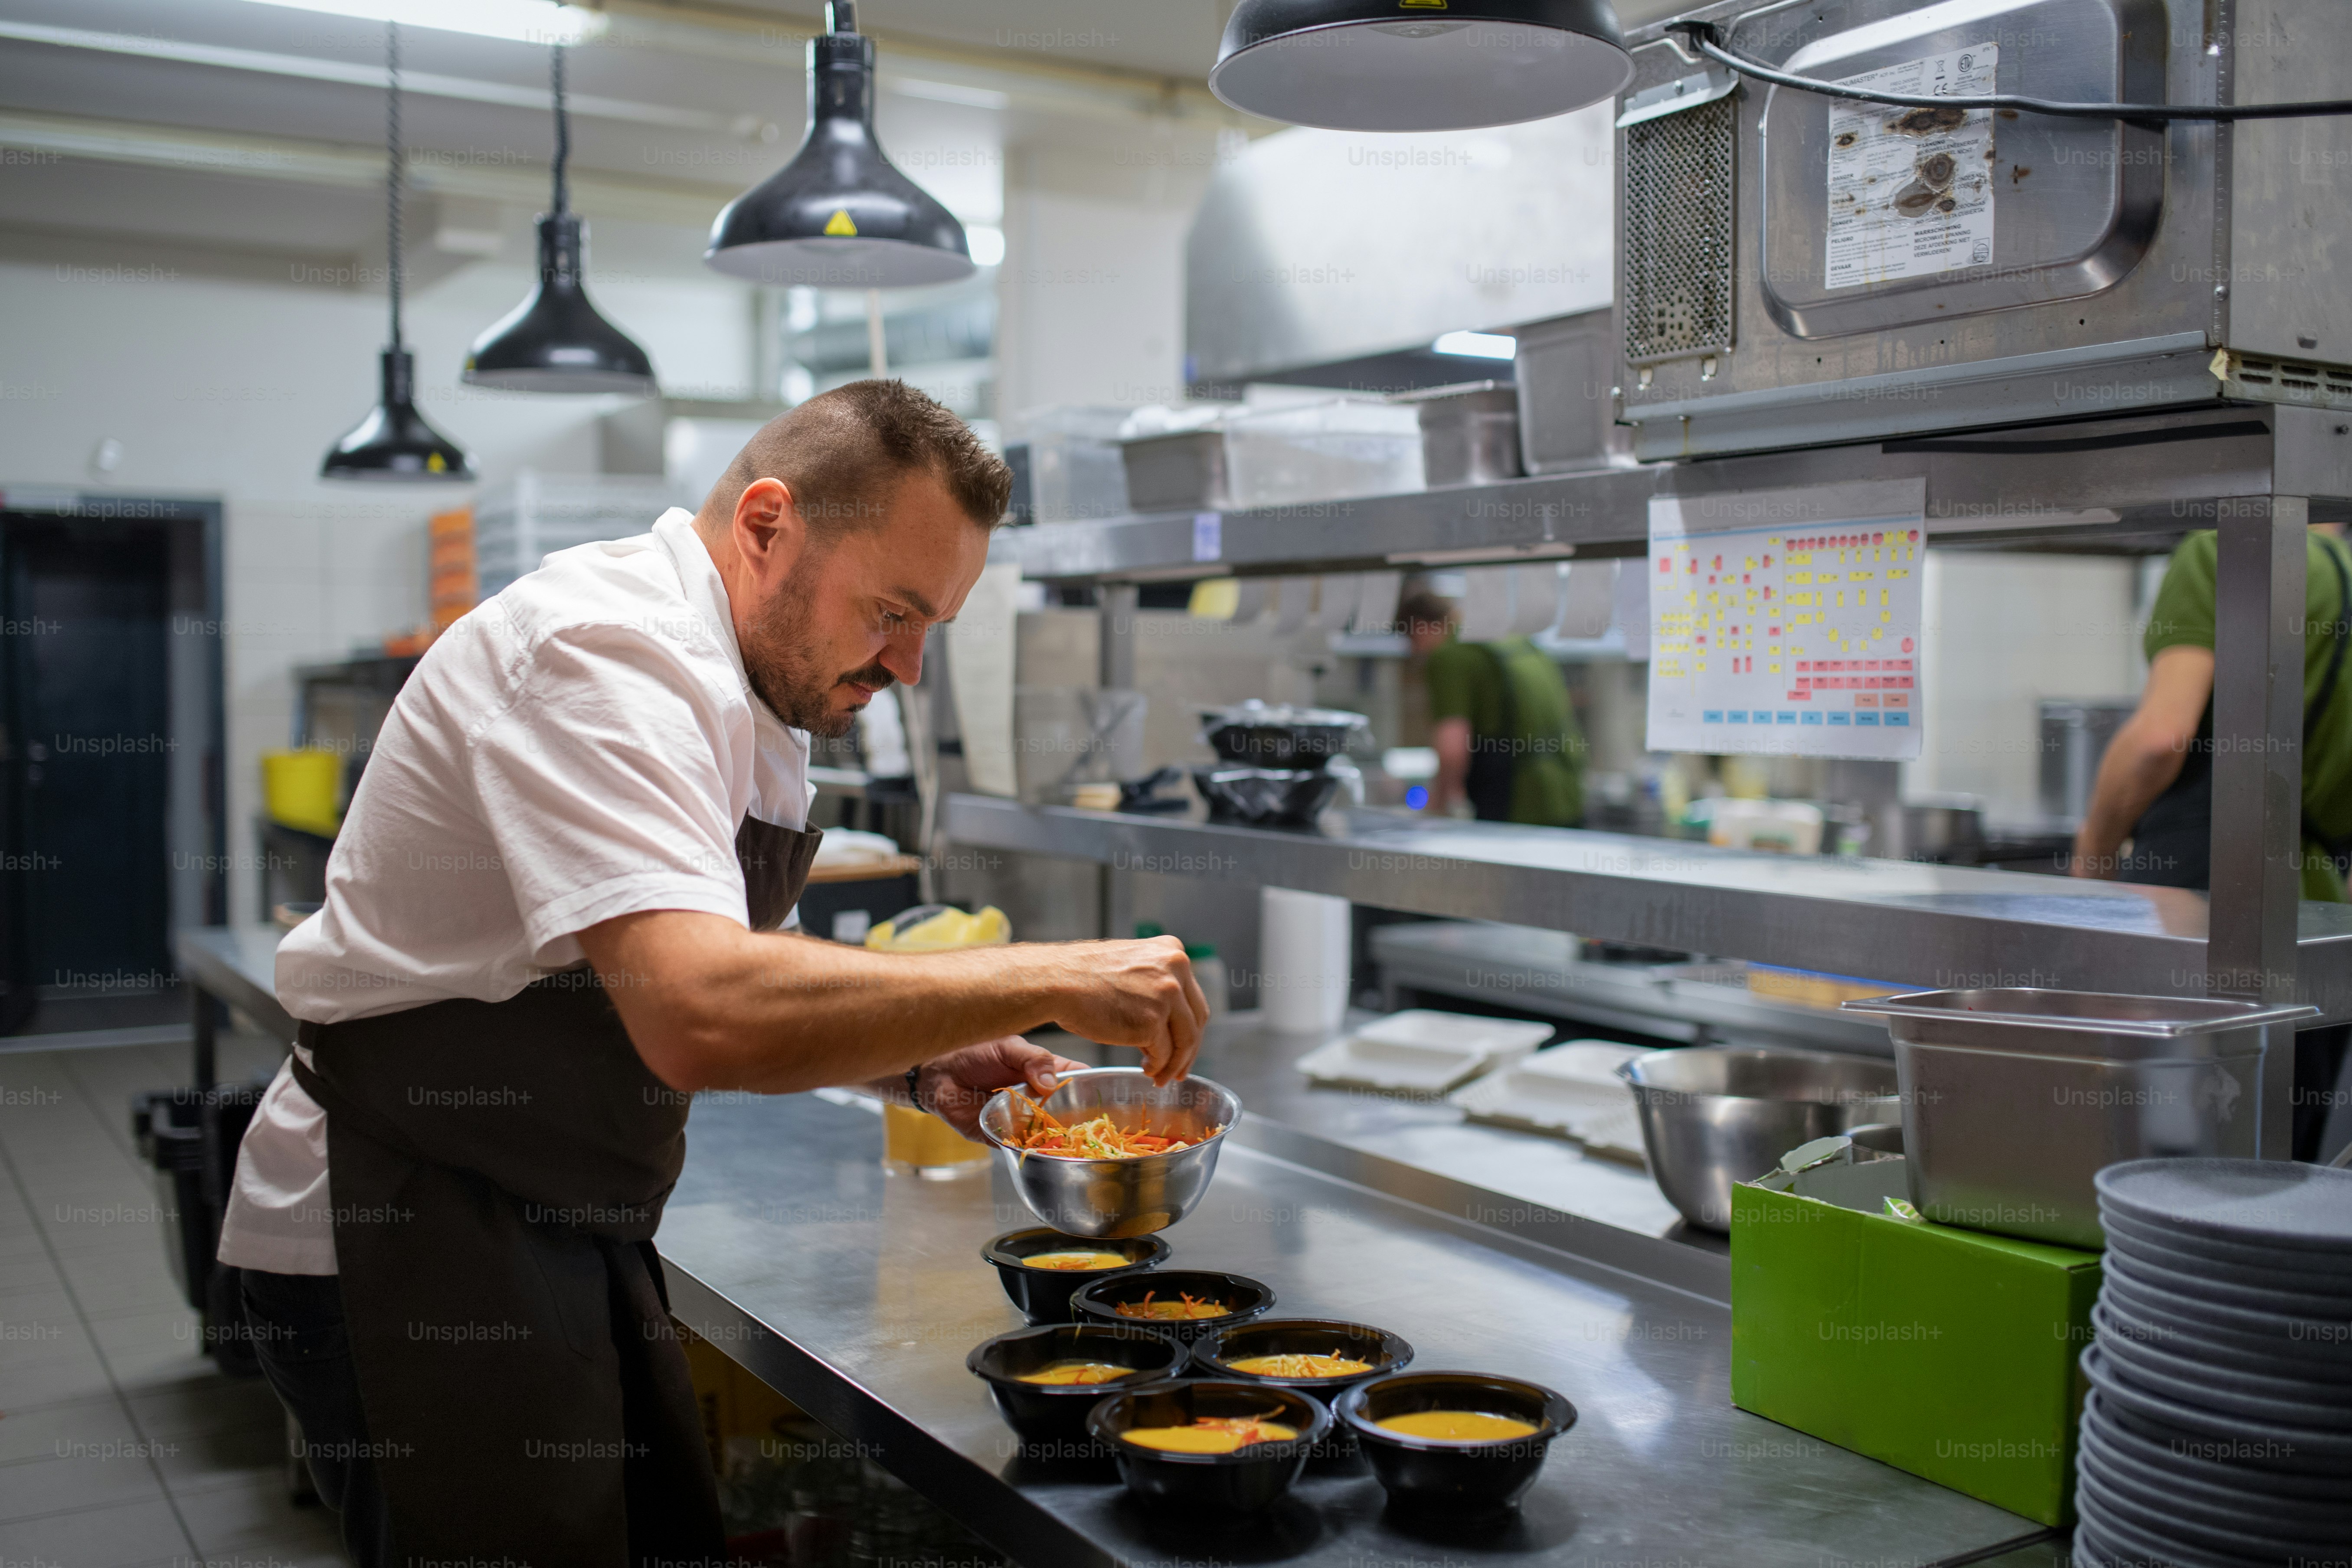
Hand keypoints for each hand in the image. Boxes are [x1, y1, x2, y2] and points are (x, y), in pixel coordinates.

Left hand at [917, 1037, 1087, 1138]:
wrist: (938, 1073)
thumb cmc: (973, 1052)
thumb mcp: (1007, 1046)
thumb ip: (1032, 1058)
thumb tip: (1052, 1082)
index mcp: (1044, 1071)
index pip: (1076, 1080)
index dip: (1091, 1087)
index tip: (1104, 1094)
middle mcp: (1039, 1099)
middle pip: (1069, 1112)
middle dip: (1079, 1120)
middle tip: (1087, 1125)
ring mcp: (1023, 1119)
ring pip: (1048, 1135)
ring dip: (1057, 1139)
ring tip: (1066, 1140)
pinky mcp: (1002, 1136)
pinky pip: (1021, 1147)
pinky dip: (1029, 1150)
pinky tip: (1037, 1150)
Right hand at [1035, 936, 1207, 1086]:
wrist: (1056, 981)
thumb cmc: (1083, 976)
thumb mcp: (1132, 966)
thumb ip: (1156, 983)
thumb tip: (1168, 1019)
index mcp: (1173, 951)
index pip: (1193, 998)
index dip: (1190, 1027)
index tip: (1184, 1046)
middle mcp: (1176, 968)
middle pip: (1196, 1020)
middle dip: (1188, 1050)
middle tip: (1178, 1069)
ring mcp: (1166, 995)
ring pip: (1184, 1040)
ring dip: (1174, 1064)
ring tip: (1160, 1076)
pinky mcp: (1152, 1021)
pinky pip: (1164, 1053)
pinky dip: (1158, 1066)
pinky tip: (1147, 1070)